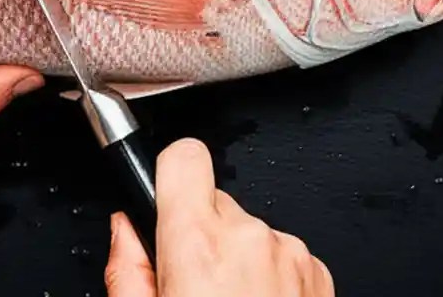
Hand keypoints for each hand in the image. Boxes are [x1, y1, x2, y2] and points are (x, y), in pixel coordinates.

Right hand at [104, 139, 333, 296]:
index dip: (169, 174)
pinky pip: (281, 255)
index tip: (163, 196)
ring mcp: (290, 255)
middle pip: (214, 201)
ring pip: (249, 231)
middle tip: (190, 284)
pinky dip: (267, 277)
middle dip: (200, 231)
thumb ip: (127, 268)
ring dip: (237, 258)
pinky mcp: (318, 274)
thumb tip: (125, 231)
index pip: (184, 157)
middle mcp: (249, 239)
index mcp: (197, 244)